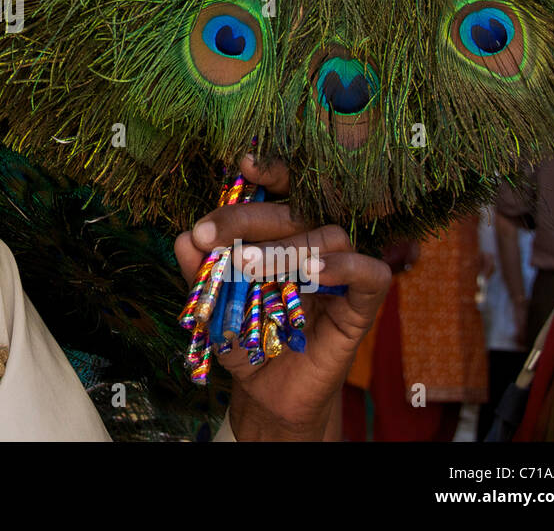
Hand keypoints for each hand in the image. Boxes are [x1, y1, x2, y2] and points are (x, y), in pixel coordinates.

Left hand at [174, 155, 391, 440]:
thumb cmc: (243, 338)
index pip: (279, 191)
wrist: (266, 391)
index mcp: (276, 234)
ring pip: (326, 236)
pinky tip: (313, 270)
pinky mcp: (364, 302)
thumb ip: (199, 271)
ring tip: (249, 267)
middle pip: (291, 211)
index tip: (244, 164)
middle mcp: (310, 243)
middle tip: (210, 236)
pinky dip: (344, 266)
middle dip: (246, 218)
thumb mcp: (212, 304)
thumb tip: (184, 238)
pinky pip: (369, 272)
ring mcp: (340, 270)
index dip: (269, 171)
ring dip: (284, 248)